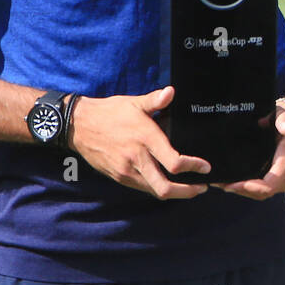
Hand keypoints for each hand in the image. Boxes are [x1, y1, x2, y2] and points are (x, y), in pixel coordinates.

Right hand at [68, 86, 211, 199]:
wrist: (79, 126)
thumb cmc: (110, 113)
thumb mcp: (134, 103)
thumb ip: (155, 100)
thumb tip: (171, 92)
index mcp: (145, 138)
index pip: (173, 161)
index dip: (193, 167)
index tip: (205, 168)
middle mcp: (136, 158)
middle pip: (165, 187)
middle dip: (187, 192)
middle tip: (201, 188)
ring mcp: (126, 171)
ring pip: (154, 191)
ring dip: (174, 193)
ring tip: (188, 188)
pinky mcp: (119, 177)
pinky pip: (143, 187)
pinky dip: (157, 188)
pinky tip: (166, 182)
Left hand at [216, 104, 284, 199]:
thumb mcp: (283, 115)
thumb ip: (284, 122)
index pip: (270, 184)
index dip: (250, 188)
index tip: (232, 185)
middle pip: (265, 192)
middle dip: (243, 190)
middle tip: (221, 184)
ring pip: (266, 194)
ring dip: (246, 191)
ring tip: (225, 183)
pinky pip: (270, 190)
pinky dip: (254, 189)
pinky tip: (239, 183)